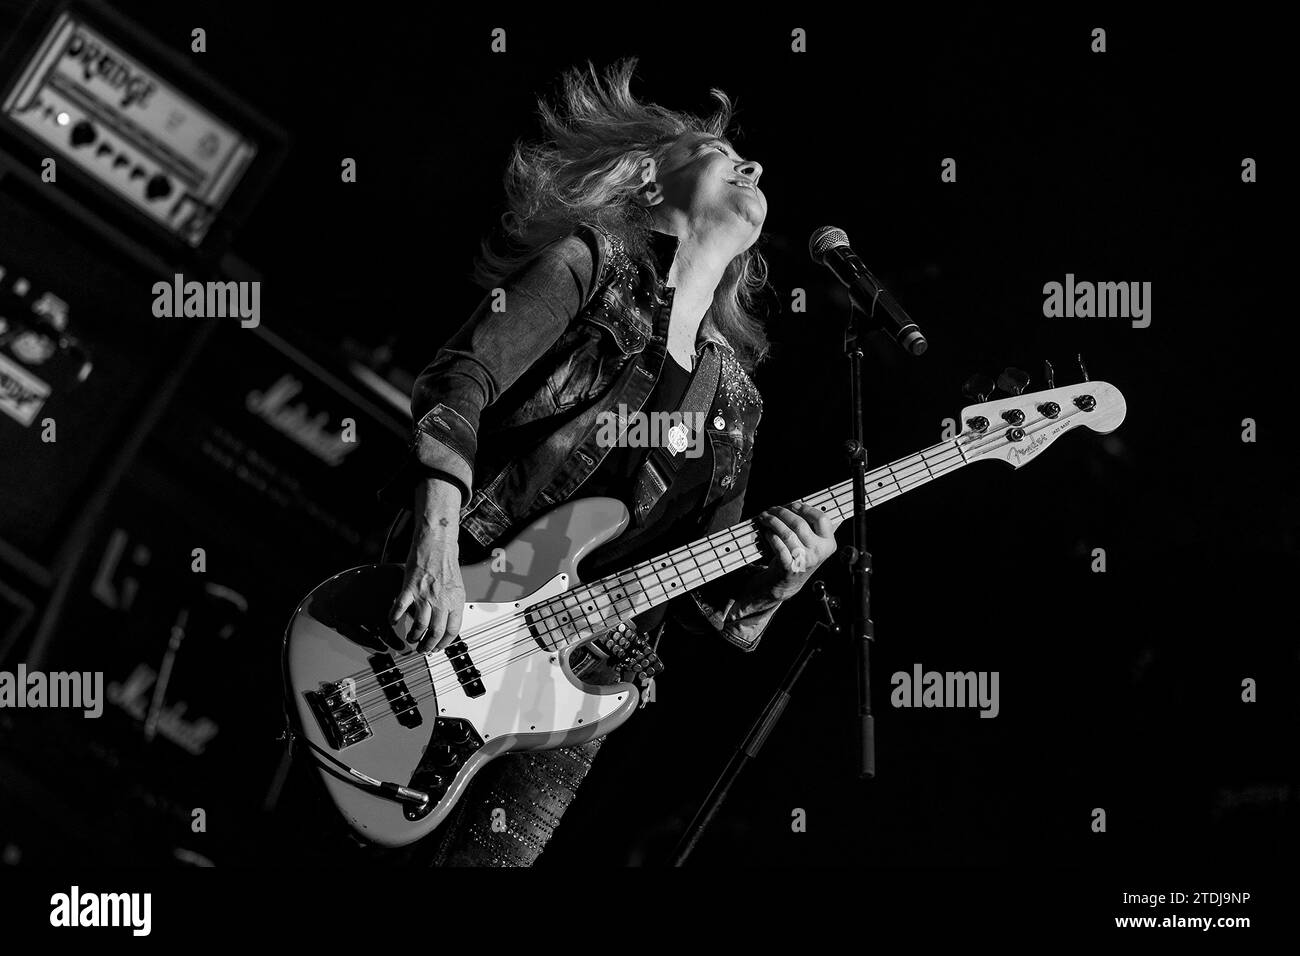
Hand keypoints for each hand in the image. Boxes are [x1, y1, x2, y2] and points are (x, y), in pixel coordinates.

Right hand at [390, 521, 465, 653]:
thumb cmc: (446, 562)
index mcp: (455, 600)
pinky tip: (393, 622)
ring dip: (414, 636)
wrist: (437, 543)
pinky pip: (399, 609)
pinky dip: (395, 618)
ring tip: (411, 639)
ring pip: (419, 625)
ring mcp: (425, 595)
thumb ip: (452, 605)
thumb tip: (448, 623)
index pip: (453, 630)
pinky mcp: (409, 588)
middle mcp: (441, 600)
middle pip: (435, 632)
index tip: (438, 648)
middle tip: (423, 649)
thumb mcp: (457, 586)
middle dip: (428, 645)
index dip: (445, 643)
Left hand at [753, 501, 839, 599]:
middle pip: (800, 524)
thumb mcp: (813, 543)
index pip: (822, 519)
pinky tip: (767, 532)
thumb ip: (811, 526)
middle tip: (773, 509)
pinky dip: (771, 536)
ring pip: (786, 533)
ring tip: (765, 517)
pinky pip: (778, 545)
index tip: (793, 505)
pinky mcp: (789, 567)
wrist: (790, 582)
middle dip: (783, 512)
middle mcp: (819, 552)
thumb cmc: (800, 556)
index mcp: (828, 543)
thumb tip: (795, 505)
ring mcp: (804, 561)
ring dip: (773, 522)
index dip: (805, 509)